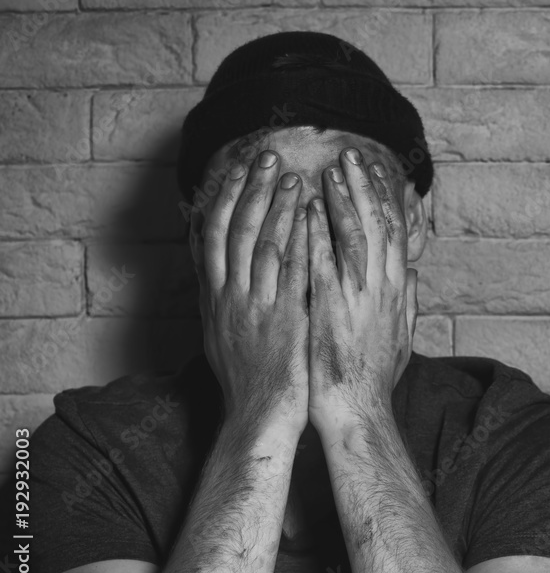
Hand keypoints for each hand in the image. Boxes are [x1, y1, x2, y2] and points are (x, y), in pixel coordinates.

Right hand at [194, 150, 309, 438]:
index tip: (237, 171)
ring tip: (293, 175)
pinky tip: (312, 217)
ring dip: (278, 207)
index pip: (214, 237)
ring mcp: (256, 306)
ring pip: (263, 244)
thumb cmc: (248, 381)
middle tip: (266, 156)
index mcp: (216, 298)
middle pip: (236, 231)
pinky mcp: (284, 319)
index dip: (226, 200)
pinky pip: (292, 271)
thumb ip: (224, 303)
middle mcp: (230, 296)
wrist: (258, 416)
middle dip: (251, 190)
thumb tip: (221, 278)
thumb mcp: (222, 337)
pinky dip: (301, 241)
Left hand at [306, 147, 416, 434]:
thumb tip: (416, 273)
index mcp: (397, 292)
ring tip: (329, 170)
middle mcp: (381, 287)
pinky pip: (323, 261)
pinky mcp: (330, 307)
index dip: (384, 201)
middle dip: (364, 187)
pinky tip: (308, 209)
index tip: (375, 174)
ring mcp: (357, 296)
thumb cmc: (375, 377)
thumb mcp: (401, 336)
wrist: (357, 410)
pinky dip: (317, 233)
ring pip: (354, 235)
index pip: (394, 234)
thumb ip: (409, 301)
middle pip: (376, 225)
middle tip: (350, 156)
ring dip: (342, 200)